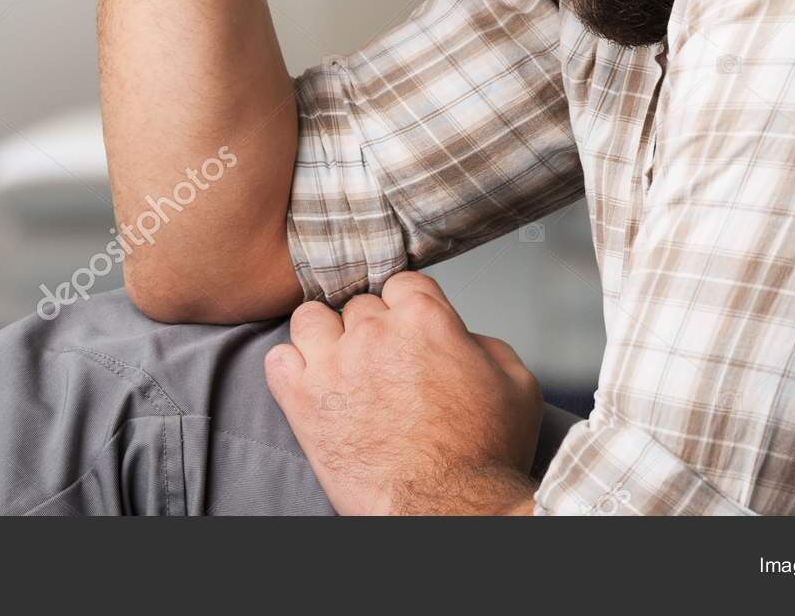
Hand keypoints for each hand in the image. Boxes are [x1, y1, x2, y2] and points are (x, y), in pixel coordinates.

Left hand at [265, 272, 543, 514]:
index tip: (408, 330)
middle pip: (358, 304)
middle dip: (371, 330)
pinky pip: (278, 360)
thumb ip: (486, 344)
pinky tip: (312, 387)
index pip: (401, 282)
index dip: (407, 307)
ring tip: (340, 366)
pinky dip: (291, 369)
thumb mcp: (517, 383)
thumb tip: (461, 338)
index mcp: (425, 319)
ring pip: (310, 320)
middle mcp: (374, 333)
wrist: (450, 512)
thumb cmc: (483, 457)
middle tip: (384, 365)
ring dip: (324, 338)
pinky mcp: (303, 403)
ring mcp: (333, 365)